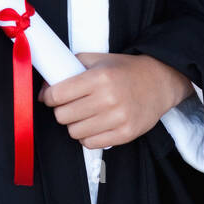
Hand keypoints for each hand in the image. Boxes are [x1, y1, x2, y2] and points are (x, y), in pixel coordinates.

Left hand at [37, 52, 191, 148]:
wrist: (159, 82)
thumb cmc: (125, 70)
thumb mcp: (98, 59)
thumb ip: (69, 67)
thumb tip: (43, 90)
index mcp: (99, 77)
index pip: (57, 95)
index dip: (49, 97)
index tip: (52, 96)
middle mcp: (108, 98)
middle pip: (63, 116)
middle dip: (61, 110)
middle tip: (70, 105)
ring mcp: (118, 118)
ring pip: (74, 132)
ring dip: (75, 125)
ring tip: (84, 115)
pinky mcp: (125, 134)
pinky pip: (90, 144)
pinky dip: (87, 136)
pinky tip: (94, 125)